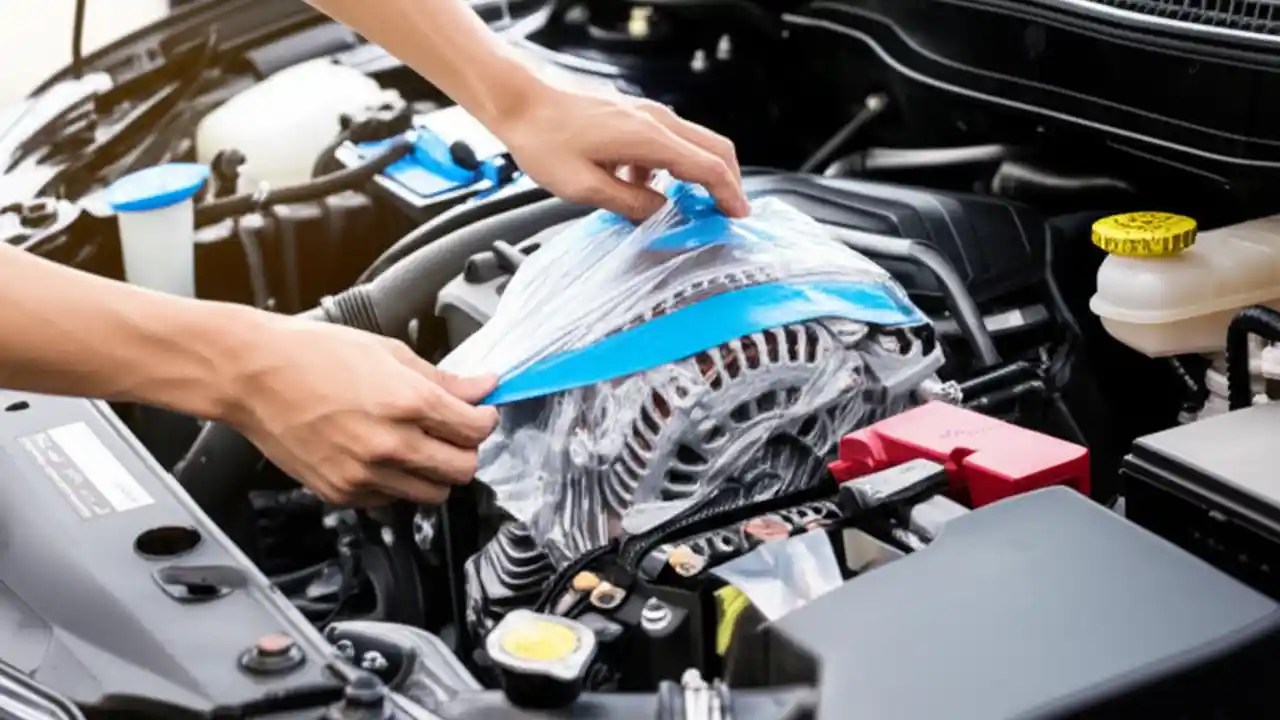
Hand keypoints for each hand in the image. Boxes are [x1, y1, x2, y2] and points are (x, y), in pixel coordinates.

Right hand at [220, 316, 497, 506]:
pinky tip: (382, 455)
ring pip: (432, 494)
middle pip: (462, 470)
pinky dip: (397, 483)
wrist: (252, 374)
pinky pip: (391, 500)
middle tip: (453, 432)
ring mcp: (364, 474)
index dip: (485, 420)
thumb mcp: (387, 352)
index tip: (480, 414)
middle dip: (465, 451)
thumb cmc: (311, 354)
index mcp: (407, 402)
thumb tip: (482, 386)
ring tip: (417, 444)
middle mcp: (389, 445)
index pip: (476, 430)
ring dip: (434, 473)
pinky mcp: (341, 492)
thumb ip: (442, 378)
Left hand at [491, 81, 749, 220]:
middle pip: (713, 148)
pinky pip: (666, 142)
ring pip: (692, 144)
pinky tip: (643, 189)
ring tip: (686, 208)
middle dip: (727, 182)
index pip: (707, 166)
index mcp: (649, 137)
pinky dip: (669, 167)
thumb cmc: (544, 139)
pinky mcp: (632, 115)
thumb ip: (629, 203)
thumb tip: (660, 213)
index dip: (728, 194)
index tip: (738, 216)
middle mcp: (655, 120)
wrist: (520, 102)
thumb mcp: (583, 187)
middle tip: (727, 212)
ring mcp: (645, 114)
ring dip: (696, 175)